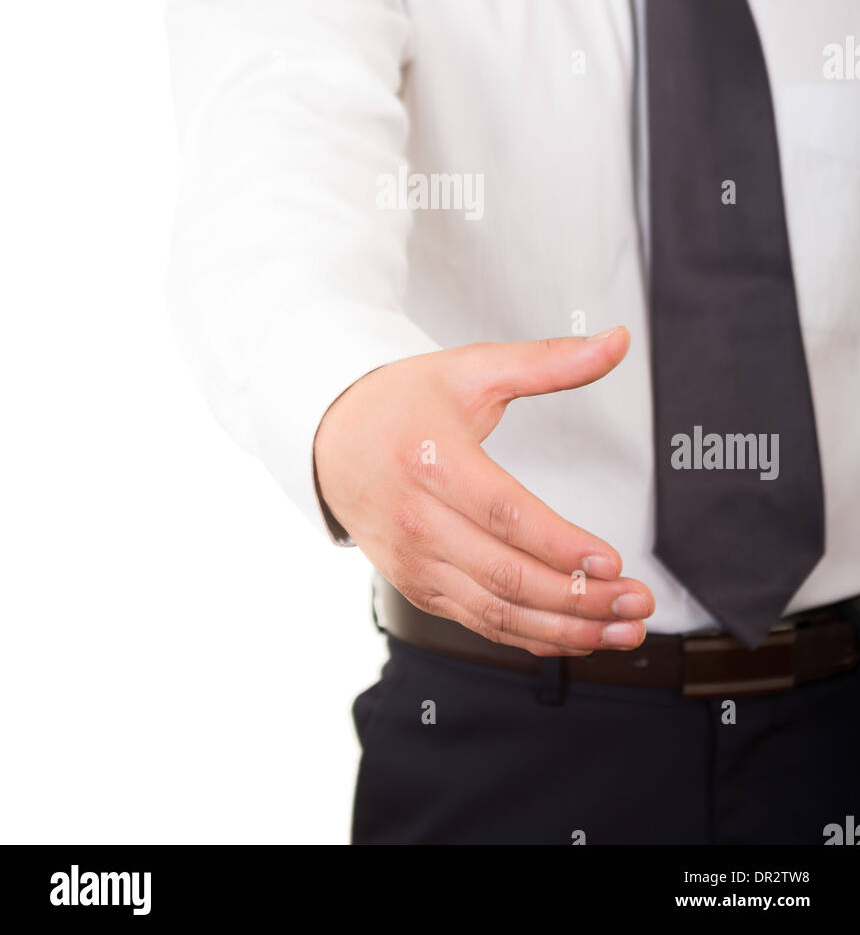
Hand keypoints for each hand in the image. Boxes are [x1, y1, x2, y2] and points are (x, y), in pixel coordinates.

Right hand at [313, 329, 653, 654]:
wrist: (332, 437)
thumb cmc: (402, 402)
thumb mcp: (472, 369)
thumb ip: (549, 361)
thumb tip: (614, 342)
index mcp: (432, 461)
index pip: (504, 515)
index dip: (559, 545)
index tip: (611, 561)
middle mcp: (418, 520)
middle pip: (506, 574)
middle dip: (579, 597)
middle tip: (635, 601)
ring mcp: (415, 561)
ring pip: (496, 611)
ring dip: (564, 628)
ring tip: (622, 629)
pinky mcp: (417, 586)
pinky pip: (479, 622)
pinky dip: (530, 636)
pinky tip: (575, 634)